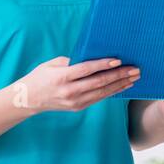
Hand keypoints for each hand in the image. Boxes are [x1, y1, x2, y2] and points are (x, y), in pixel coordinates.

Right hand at [18, 55, 139, 112]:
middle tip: (135, 70)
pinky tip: (123, 86)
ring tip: (134, 78)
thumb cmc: (40, 76)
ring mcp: (75, 101)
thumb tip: (93, 56)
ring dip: (120, 85)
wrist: (28, 99)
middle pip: (99, 82)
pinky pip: (98, 98)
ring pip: (102, 93)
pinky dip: (112, 92)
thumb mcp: (52, 64)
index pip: (86, 70)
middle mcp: (70, 91)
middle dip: (119, 76)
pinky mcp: (78, 107)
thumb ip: (72, 61)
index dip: (103, 65)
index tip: (118, 60)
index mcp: (62, 77)